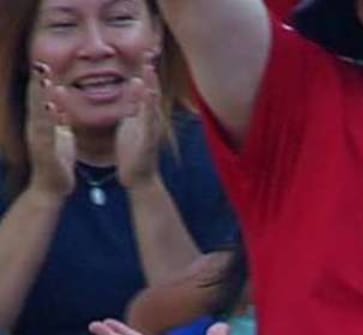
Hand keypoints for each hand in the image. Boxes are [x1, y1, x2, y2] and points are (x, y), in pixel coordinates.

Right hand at [24, 62, 75, 199]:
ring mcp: (39, 139)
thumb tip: (57, 102)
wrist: (51, 187)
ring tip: (44, 79)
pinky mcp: (45, 150)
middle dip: (37, 82)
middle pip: (35, 102)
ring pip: (39, 114)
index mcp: (41, 123)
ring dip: (40, 96)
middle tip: (40, 64)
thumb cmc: (57, 160)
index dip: (40, 81)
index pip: (40, 99)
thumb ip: (57, 118)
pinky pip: (47, 133)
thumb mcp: (58, 135)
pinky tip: (51, 108)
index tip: (43, 63)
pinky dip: (48, 120)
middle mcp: (36, 128)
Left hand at [116, 51, 162, 189]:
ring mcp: (152, 128)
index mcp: (145, 115)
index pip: (146, 89)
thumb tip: (134, 87)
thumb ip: (134, 107)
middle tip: (148, 51)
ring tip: (148, 67)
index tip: (143, 53)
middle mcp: (151, 119)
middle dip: (150, 72)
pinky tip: (146, 92)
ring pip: (152, 102)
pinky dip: (148, 104)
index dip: (145, 71)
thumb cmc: (133, 152)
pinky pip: (148, 117)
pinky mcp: (148, 137)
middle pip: (152, 90)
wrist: (139, 177)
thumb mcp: (131, 125)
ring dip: (151, 84)